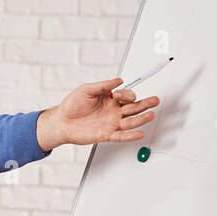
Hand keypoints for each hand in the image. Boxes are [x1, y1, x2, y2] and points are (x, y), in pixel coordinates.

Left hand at [35, 77, 159, 151]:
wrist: (61, 122)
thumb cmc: (72, 105)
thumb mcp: (86, 90)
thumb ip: (103, 85)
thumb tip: (118, 80)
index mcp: (110, 99)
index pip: (127, 96)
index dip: (126, 94)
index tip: (119, 94)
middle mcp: (113, 111)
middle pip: (134, 108)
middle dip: (145, 104)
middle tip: (155, 101)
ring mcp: (111, 123)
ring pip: (130, 121)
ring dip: (141, 119)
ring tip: (151, 115)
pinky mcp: (106, 135)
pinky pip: (121, 135)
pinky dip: (130, 135)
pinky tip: (139, 133)